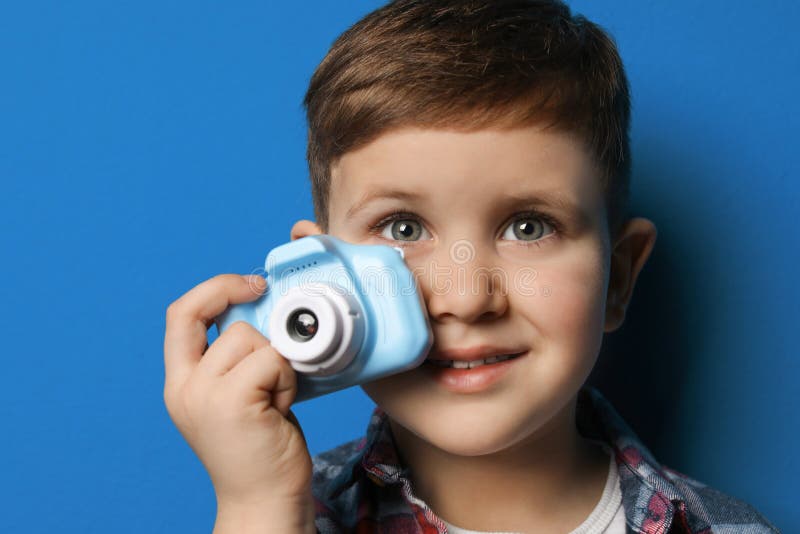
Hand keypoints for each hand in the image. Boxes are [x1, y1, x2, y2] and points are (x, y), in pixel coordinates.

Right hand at [163, 274, 313, 512]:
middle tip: (275, 372)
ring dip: (279, 365)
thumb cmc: (262, 446)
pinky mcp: (232, 402)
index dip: (216, 288)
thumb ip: (236, 357)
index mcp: (181, 382)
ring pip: (254, 339)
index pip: (182, 313)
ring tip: (276, 400)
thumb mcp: (236, 396)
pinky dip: (288, 379)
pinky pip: (272, 359)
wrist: (264, 500)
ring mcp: (204, 395)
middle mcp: (184, 387)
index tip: (252, 286)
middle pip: (229, 324)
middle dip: (264, 341)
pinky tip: (282, 409)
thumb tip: (265, 309)